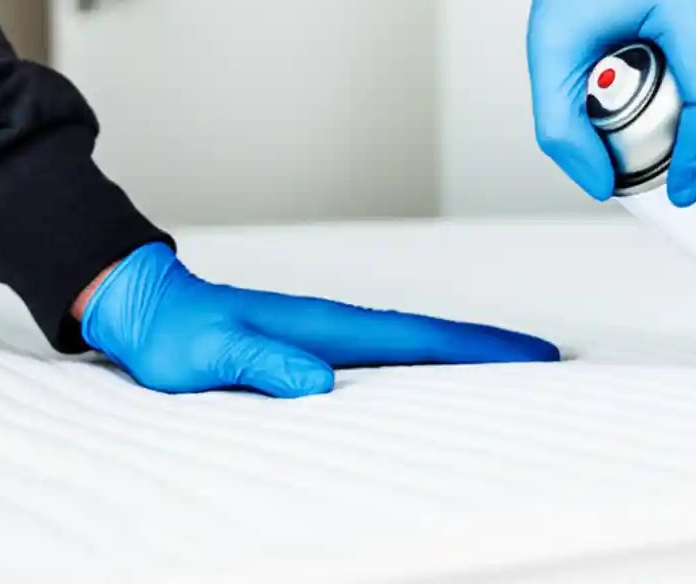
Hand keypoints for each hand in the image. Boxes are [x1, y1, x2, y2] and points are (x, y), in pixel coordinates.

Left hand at [78, 243, 559, 396]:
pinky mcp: (314, 351)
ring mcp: (330, 338)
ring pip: (413, 348)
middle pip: (432, 339)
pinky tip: (430, 386)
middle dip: (489, 349)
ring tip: (508, 375)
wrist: (149, 308)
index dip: (477, 345)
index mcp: (327, 326)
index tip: (532, 351)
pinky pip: (386, 360)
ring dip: (461, 357)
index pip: (419, 336)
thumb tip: (320, 384)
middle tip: (546, 362)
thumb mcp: (211, 352)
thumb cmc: (176, 333)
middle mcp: (338, 328)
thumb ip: (260, 364)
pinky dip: (422, 365)